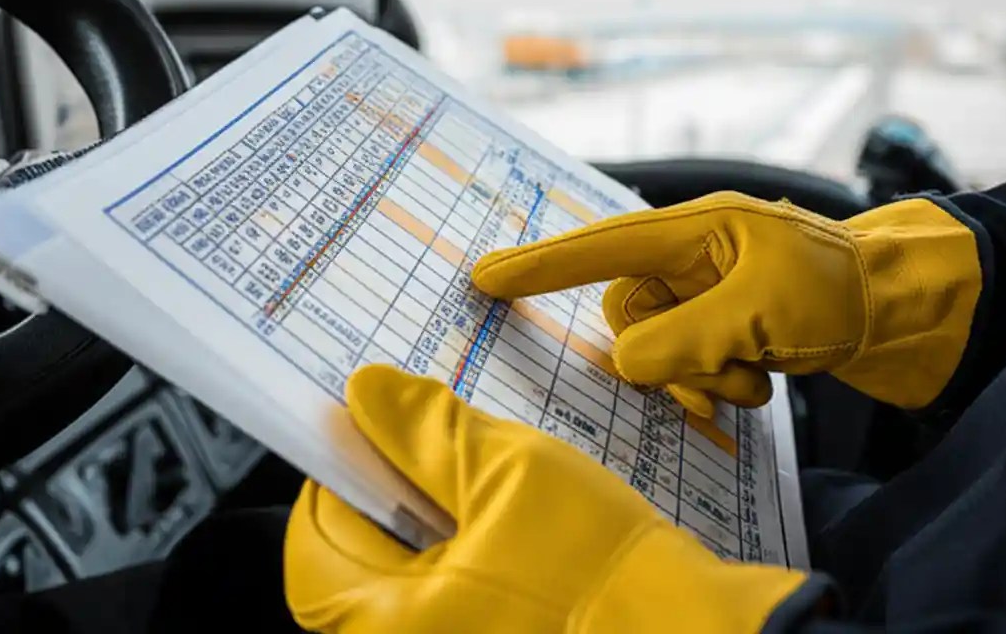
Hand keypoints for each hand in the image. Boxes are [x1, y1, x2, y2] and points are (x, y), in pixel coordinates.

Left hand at [284, 365, 808, 633]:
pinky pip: (443, 601)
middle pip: (351, 568)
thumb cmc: (602, 564)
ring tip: (468, 480)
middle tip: (423, 449)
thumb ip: (428, 431)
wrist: (692, 630)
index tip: (366, 435)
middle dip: (380, 499)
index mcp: (390, 620)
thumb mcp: (509, 471)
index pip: (313, 544)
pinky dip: (453, 554)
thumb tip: (368, 395)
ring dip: (418, 524)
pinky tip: (497, 521)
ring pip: (399, 584)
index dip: (332, 479)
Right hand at [472, 192, 980, 413]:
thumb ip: (683, 336)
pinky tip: (764, 381)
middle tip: (727, 371)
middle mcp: (693, 259)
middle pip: (629, 316)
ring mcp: (709, 295)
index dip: (539, 266)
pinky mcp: (727, 327)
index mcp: (696, 230)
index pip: (601, 246)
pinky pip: (688, 364)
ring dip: (703, 375)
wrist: (906, 311)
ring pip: (658, 350)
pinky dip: (720, 382)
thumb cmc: (841, 289)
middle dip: (672, 355)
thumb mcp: (761, 310)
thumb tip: (624, 363)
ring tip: (757, 378)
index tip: (483, 277)